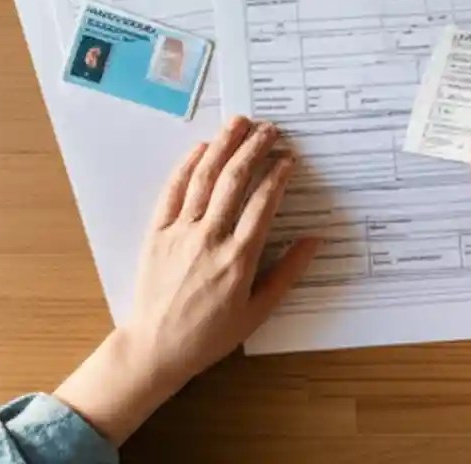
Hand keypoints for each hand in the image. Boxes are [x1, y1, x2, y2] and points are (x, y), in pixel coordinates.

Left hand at [124, 115, 319, 384]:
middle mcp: (209, 239)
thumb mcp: (258, 311)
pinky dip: (187, 166)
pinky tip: (201, 148)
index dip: (277, 175)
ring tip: (238, 123)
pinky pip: (172, 191)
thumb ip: (287, 272)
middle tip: (269, 129)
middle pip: (234, 181)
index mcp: (239, 259)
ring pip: (203, 178)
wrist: (156, 347)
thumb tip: (314, 240)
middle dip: (254, 149)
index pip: (262, 203)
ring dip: (223, 146)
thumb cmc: (210, 334)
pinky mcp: (156, 233)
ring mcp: (180, 233)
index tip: (288, 158)